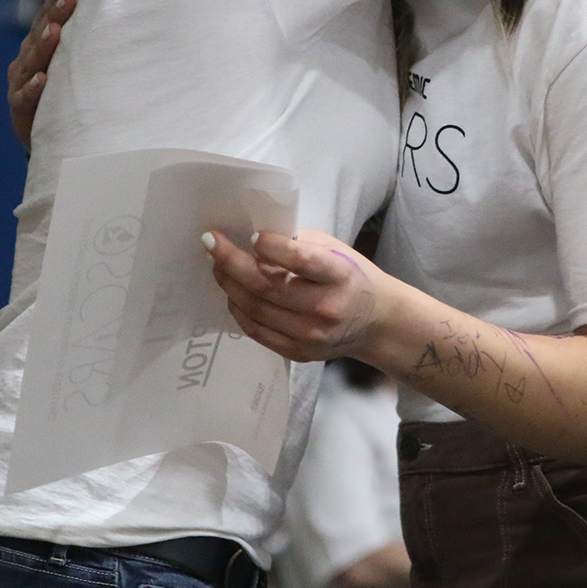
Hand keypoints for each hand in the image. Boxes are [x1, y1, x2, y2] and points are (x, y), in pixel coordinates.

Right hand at [6, 0, 78, 148]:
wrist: (57, 141)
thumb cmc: (73, 95)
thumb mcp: (79, 64)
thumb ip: (90, 39)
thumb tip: (127, 6)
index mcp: (42, 45)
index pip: (50, 13)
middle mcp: (29, 60)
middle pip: (40, 31)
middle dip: (55, 13)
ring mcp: (22, 84)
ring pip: (31, 61)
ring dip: (43, 45)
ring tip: (55, 31)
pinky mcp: (21, 112)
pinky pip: (25, 99)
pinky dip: (33, 89)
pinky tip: (42, 80)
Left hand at [205, 228, 388, 363]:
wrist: (375, 322)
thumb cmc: (351, 277)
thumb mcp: (335, 251)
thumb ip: (299, 244)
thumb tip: (254, 238)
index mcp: (339, 276)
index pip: (301, 260)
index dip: (271, 247)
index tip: (251, 235)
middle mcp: (325, 308)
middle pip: (266, 286)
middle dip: (232, 262)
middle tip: (211, 243)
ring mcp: (310, 335)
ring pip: (255, 309)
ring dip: (229, 284)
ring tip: (217, 264)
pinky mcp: (298, 352)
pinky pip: (256, 331)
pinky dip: (238, 309)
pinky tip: (232, 292)